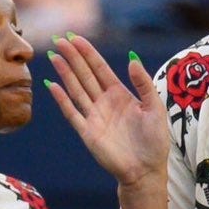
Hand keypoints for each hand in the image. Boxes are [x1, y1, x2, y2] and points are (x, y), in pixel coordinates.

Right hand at [43, 35, 169, 188]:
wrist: (146, 170)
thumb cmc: (154, 141)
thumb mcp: (155, 108)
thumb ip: (143, 84)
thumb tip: (132, 59)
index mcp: (120, 94)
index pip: (100, 69)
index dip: (88, 53)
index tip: (76, 38)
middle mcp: (104, 102)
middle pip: (85, 75)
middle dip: (73, 57)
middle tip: (60, 39)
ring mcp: (93, 116)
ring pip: (76, 89)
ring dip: (65, 73)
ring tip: (54, 56)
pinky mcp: (86, 131)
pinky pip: (72, 112)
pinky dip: (62, 99)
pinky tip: (53, 86)